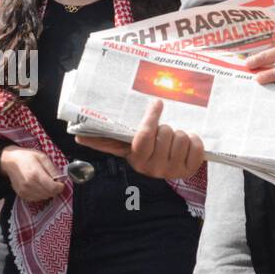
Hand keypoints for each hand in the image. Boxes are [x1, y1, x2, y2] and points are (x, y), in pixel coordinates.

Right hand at [0, 146, 62, 202]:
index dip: (60, 187)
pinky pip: (36, 199)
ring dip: (47, 192)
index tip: (60, 183)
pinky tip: (38, 187)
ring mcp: (24, 191)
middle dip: (54, 189)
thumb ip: (52, 169)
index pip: (53, 188)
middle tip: (54, 183)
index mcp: (36, 174)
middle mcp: (29, 184)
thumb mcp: (42, 157)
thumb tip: (60, 179)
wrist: (10, 161)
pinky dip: (40, 195)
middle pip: (49, 194)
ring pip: (43, 198)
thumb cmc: (26, 157)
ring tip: (45, 183)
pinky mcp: (21, 194)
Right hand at [76, 98, 204, 179]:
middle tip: (163, 130)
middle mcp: (153, 167)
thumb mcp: (124, 146)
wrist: (164, 169)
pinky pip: (197, 147)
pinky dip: (194, 141)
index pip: (144, 135)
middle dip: (166, 127)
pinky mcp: (189, 170)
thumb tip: (77, 136)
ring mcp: (172, 170)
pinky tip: (187, 143)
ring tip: (173, 138)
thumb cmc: (143, 151)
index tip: (156, 103)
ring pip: (182, 138)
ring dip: (180, 134)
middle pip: (165, 133)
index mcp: (136, 158)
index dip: (152, 117)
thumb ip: (103, 139)